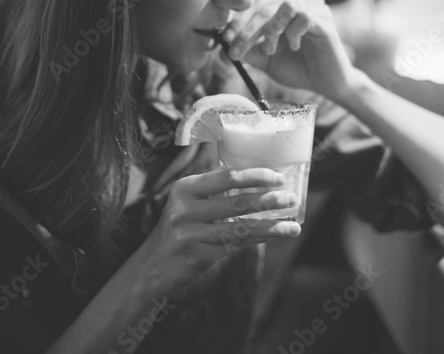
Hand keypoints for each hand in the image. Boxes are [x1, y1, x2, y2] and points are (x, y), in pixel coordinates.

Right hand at [134, 167, 300, 294]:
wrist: (150, 268)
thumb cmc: (178, 231)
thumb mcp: (186, 204)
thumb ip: (212, 191)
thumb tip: (255, 180)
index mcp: (185, 188)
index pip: (226, 177)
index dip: (256, 176)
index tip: (279, 177)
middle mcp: (185, 209)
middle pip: (237, 202)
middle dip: (269, 200)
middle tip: (291, 199)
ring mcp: (190, 234)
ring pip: (241, 227)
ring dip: (272, 225)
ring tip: (293, 225)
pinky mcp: (198, 257)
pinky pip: (236, 246)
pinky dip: (258, 240)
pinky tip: (274, 237)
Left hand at [222, 0, 357, 103]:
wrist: (326, 84)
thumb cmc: (296, 66)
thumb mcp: (264, 59)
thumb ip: (246, 50)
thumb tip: (220, 49)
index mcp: (280, 2)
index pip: (252, 2)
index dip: (236, 20)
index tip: (224, 41)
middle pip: (263, 3)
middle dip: (245, 29)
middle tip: (235, 51)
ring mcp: (313, 6)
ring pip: (283, 6)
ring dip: (270, 29)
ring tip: (269, 50)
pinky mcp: (325, 20)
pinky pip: (303, 17)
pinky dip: (292, 33)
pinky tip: (293, 47)